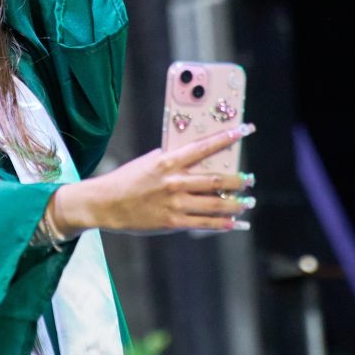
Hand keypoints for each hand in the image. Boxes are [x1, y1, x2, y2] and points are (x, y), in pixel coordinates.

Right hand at [48, 124, 255, 235]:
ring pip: (215, 204)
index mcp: (168, 161)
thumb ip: (172, 158)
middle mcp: (175, 182)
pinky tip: (234, 222)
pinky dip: (222, 223)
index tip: (244, 130)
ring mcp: (175, 204)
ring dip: (236, 203)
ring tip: (248, 202)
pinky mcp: (172, 222)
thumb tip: (198, 154)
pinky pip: (204, 223)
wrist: (105, 203)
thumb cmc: (128, 179)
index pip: (204, 146)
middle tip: (250, 179)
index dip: (227, 138)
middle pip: (216, 180)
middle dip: (238, 180)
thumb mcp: (149, 161)